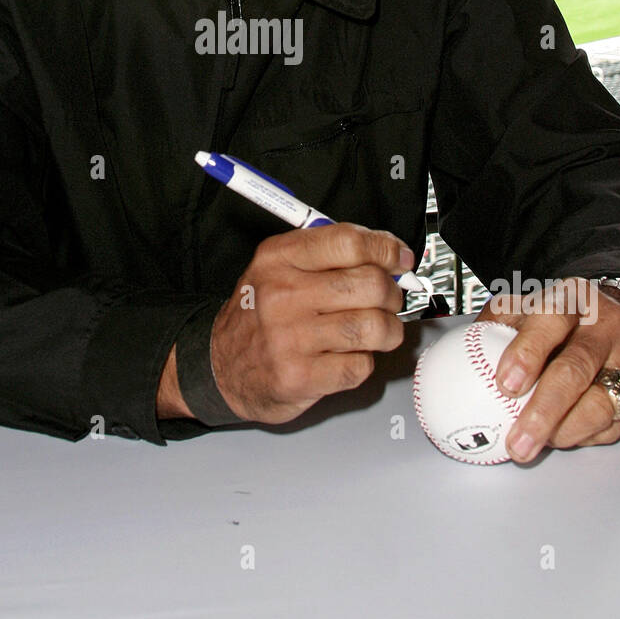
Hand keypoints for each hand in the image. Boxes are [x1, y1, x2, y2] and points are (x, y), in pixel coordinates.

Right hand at [208, 223, 412, 422]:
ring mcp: (290, 338)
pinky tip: (348, 356)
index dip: (386, 249)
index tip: (399, 258)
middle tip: (387, 300)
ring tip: (377, 331)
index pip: (348, 242)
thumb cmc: (259, 314)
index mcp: (279, 258)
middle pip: (370, 284)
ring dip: (387, 331)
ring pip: (374, 326)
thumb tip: (390, 253)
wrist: (220, 366)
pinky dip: (364, 362)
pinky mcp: (300, 376)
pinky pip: (360, 366)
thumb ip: (329, 254)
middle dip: (392, 294)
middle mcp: (282, 294)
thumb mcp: (279, 267)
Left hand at [475, 279, 619, 462]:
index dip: (527, 352)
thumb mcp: (528, 308)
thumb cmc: (564, 318)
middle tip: (518, 440)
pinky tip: (564, 435)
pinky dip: (586, 435)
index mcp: (571, 300)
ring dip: (565, 431)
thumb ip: (495, 326)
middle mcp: (607, 326)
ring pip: (601, 403)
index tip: (505, 384)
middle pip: (576, 370)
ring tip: (536, 444)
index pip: (550, 321)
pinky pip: (616, 423)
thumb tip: (457, 355)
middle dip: (544, 411)